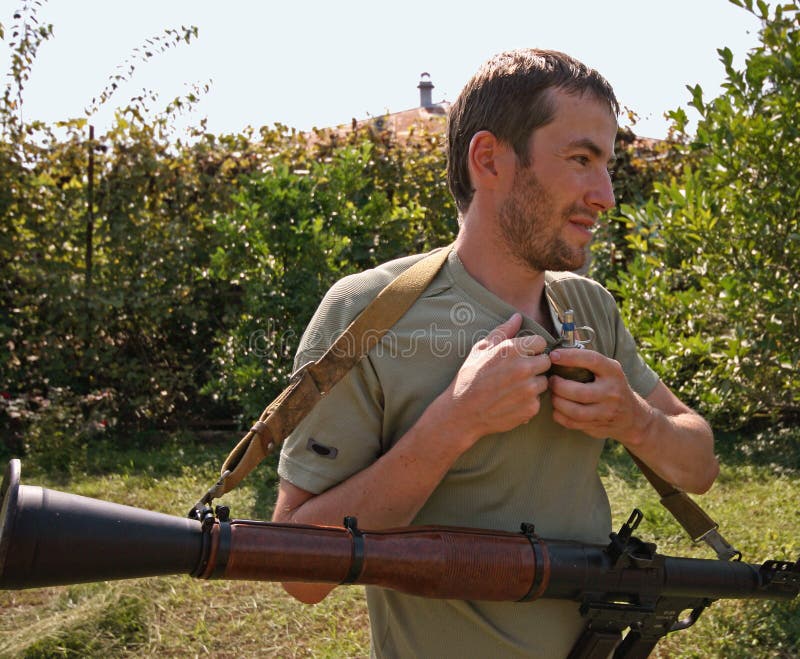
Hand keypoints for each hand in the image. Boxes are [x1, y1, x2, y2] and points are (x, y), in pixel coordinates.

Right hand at [435, 313, 550, 448]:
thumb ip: (502, 331)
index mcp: (512, 350)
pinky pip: (538, 401)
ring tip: (513, 388)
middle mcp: (524, 368)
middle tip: (517, 373)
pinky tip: (511, 402)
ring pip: (544, 382)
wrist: (462, 413)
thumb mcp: (480, 350)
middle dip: (535, 366)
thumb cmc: (469, 378)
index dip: (532, 349)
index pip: (541, 342)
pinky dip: (528, 402)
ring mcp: (529, 390)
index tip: (523, 355)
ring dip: (533, 384)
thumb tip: (517, 316)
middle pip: (546, 362)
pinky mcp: (530, 408)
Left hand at [548, 348, 649, 445]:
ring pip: (575, 411)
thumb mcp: (608, 369)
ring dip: (557, 402)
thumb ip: (588, 361)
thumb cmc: (612, 386)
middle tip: (551, 381)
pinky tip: (557, 408)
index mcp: (613, 372)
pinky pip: (572, 423)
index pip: (592, 360)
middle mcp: (612, 392)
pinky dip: (559, 416)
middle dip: (559, 386)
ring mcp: (606, 411)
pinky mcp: (598, 426)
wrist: (632, 416)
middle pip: (579, 392)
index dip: (570, 357)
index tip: (553, 356)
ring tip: (553, 394)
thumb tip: (557, 352)